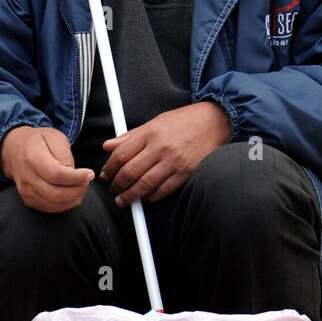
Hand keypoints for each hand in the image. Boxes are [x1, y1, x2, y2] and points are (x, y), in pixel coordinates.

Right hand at [0, 125, 95, 212]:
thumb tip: (74, 173)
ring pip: (55, 204)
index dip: (77, 177)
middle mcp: (26, 177)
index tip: (90, 174)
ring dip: (74, 198)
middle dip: (78, 190)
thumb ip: (65, 155)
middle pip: (56, 194)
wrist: (15, 151)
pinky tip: (72, 192)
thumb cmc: (39, 141)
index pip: (56, 175)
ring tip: (81, 186)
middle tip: (87, 181)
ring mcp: (26, 191)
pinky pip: (51, 209)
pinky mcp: (29, 200)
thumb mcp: (55, 137)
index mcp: (32, 157)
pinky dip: (66, 203)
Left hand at [99, 102, 232, 205]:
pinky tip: (145, 197)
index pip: (121, 154)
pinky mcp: (186, 172)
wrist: (215, 121)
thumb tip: (108, 146)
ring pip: (144, 185)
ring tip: (123, 199)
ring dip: (130, 196)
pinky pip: (163, 190)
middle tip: (113, 189)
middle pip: (130, 172)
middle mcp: (161, 147)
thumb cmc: (185, 121)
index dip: (109, 167)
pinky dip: (151, 197)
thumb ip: (130, 135)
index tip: (106, 174)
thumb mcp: (155, 122)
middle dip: (117, 185)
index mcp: (150, 132)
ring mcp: (174, 161)